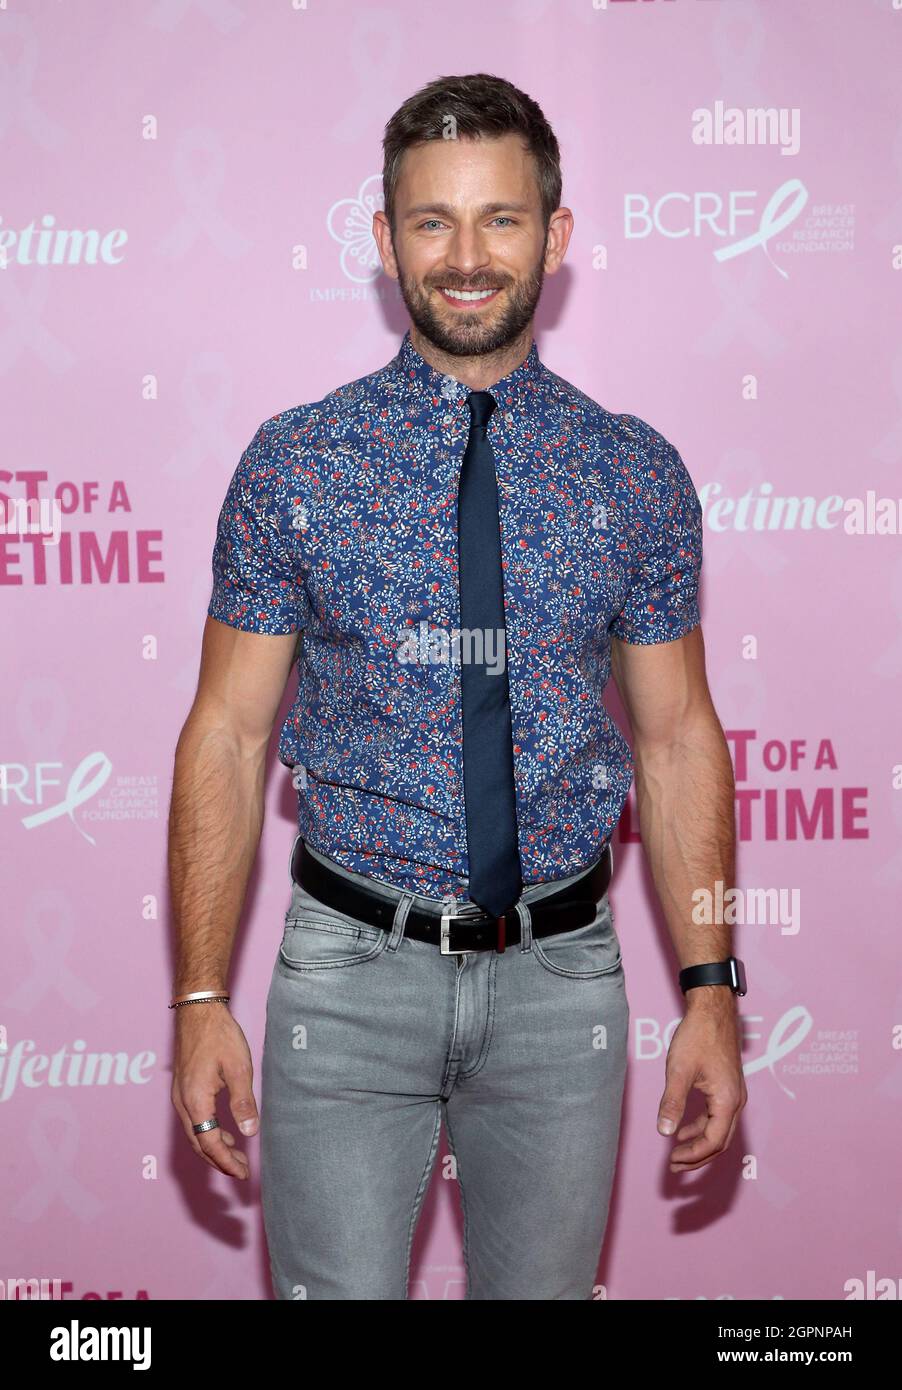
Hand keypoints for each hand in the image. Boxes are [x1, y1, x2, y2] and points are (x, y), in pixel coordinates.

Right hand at [171, 1004, 259, 1179]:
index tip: (242, 1174)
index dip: (226, 1162)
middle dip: (220, 1160)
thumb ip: (243, 1102)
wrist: (197, 1010)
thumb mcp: (239, 1068)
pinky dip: (208, 1132)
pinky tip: (224, 1130)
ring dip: (214, 1147)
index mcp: (195, 1101)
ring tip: (235, 1155)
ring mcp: (180, 1096)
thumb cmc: (219, 1035)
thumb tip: (250, 1133)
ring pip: (195, 1133)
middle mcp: (182, 1103)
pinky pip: (194, 1120)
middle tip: (241, 1170)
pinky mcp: (184, 1088)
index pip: (209, 1143)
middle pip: (199, 1143)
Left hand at [657, 987, 746, 1171]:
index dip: (692, 1156)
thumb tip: (664, 1132)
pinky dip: (702, 1126)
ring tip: (677, 1151)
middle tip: (674, 1166)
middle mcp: (736, 1100)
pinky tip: (684, 1127)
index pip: (712, 1142)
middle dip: (697, 1156)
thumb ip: (672, 1103)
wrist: (713, 1008)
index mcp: (727, 1101)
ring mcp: (734, 1093)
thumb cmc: (699, 1036)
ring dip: (699, 1142)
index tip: (672, 1161)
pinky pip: (717, 1115)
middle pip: (719, 1141)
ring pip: (719, 1129)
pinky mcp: (728, 1085)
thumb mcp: (680, 1071)